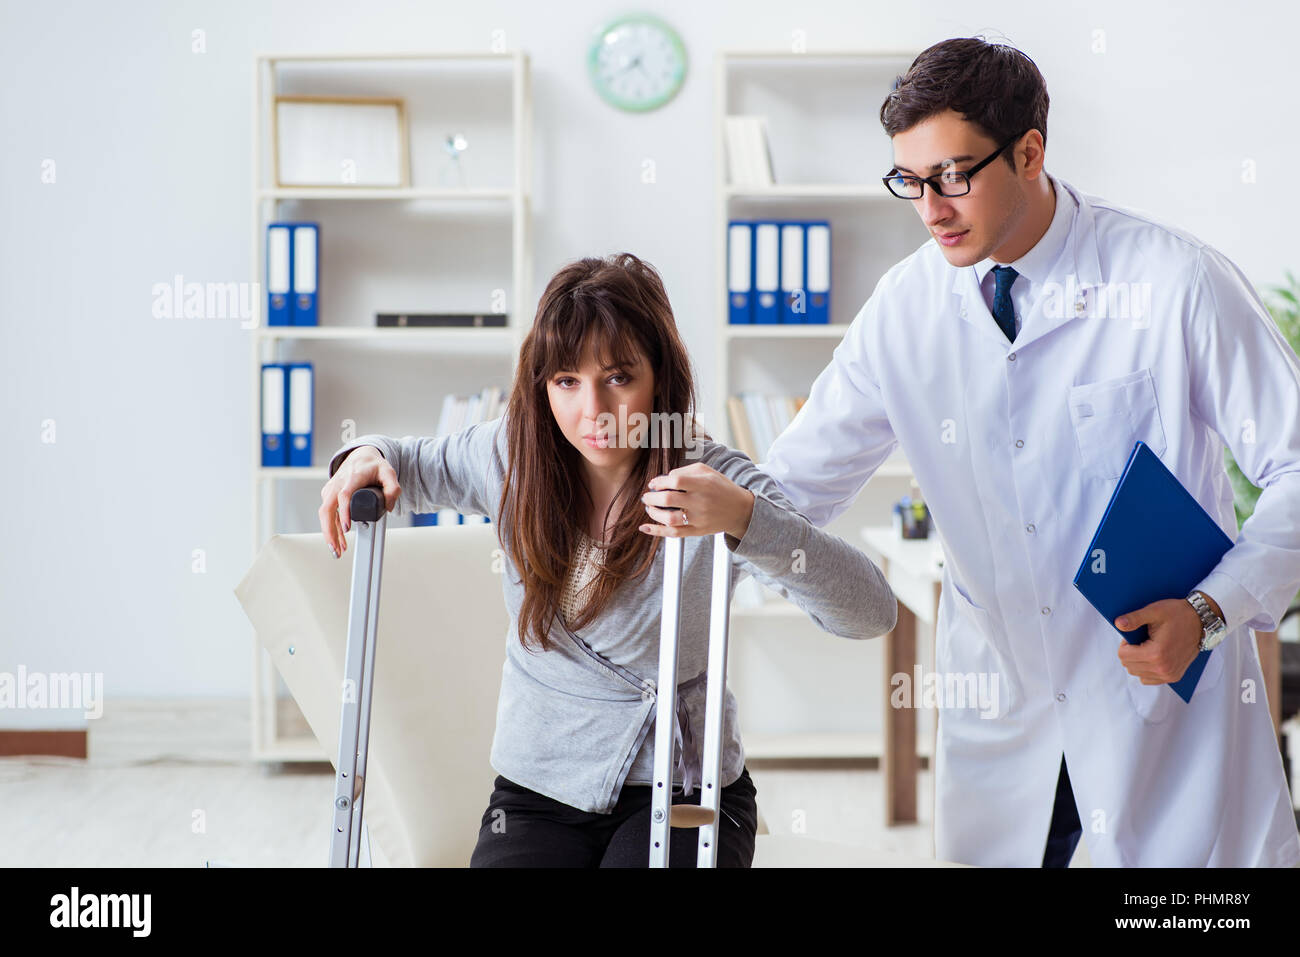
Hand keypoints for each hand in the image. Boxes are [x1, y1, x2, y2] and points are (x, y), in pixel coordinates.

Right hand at [318, 446, 399, 557]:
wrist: (360, 456)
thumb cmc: (373, 465)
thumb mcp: (389, 472)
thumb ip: (393, 488)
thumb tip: (389, 506)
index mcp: (353, 477)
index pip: (344, 495)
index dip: (344, 512)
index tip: (347, 527)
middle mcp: (338, 483)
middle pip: (327, 508)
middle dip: (329, 530)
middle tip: (335, 547)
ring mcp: (332, 489)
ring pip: (325, 513)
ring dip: (330, 533)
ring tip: (337, 550)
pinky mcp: (329, 495)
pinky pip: (329, 514)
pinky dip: (332, 528)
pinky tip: (339, 541)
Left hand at [638, 463, 755, 539]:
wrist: (740, 510)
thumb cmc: (721, 487)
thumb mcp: (707, 471)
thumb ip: (685, 471)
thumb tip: (665, 478)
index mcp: (703, 484)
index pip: (675, 481)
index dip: (660, 482)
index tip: (654, 484)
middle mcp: (700, 502)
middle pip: (668, 499)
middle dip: (651, 497)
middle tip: (647, 496)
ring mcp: (699, 519)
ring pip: (669, 518)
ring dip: (653, 513)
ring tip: (650, 508)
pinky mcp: (697, 531)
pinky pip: (674, 533)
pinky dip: (656, 531)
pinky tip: (644, 527)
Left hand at [1114, 598, 1205, 684]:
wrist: (1201, 622)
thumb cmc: (1177, 614)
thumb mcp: (1154, 611)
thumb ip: (1134, 618)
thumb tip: (1118, 624)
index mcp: (1156, 654)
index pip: (1123, 656)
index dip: (1125, 643)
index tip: (1135, 634)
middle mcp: (1162, 668)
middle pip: (1128, 665)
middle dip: (1131, 652)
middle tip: (1143, 639)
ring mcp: (1169, 675)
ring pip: (1137, 673)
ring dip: (1138, 661)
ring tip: (1149, 646)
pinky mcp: (1173, 677)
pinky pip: (1148, 678)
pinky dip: (1146, 668)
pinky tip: (1154, 655)